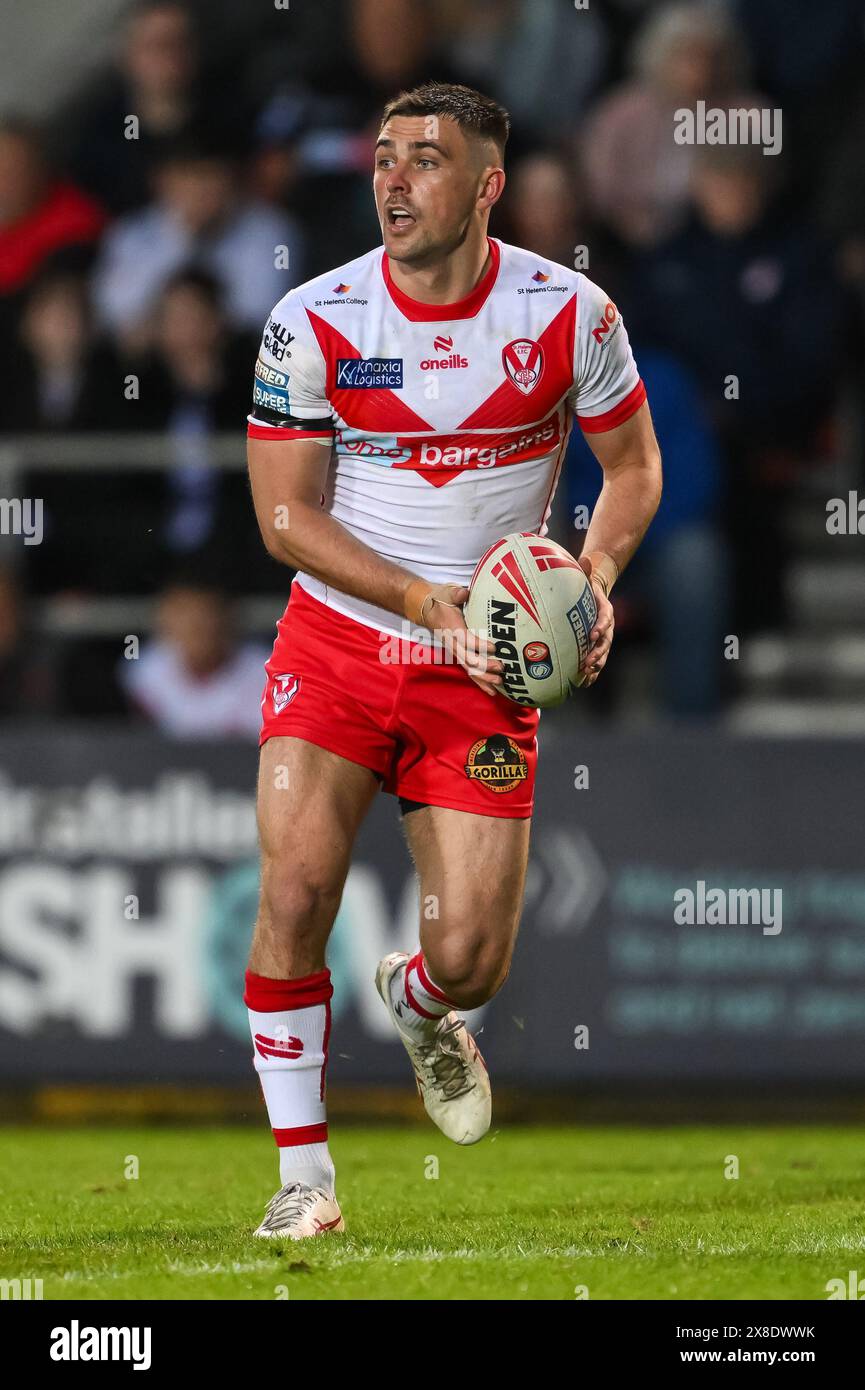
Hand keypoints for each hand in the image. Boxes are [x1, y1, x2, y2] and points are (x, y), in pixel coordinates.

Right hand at [409, 582, 503, 697]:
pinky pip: (469, 672)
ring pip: (469, 670)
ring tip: (499, 683)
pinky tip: (492, 691)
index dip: (479, 645)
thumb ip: (456, 593)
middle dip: (485, 666)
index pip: (466, 640)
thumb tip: (464, 593)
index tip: (494, 647)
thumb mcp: (447, 592)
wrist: (427, 609)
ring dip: (484, 678)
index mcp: (452, 629)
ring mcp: (455, 651)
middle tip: (502, 668)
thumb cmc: (441, 600)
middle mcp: (453, 644)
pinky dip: (480, 682)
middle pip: (468, 660)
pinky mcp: (459, 656)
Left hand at [577, 556, 613, 686]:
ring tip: (586, 676)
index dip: (600, 627)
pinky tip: (582, 683)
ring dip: (595, 666)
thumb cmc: (587, 583)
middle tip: (587, 664)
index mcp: (604, 608)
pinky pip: (595, 659)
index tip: (593, 635)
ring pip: (602, 654)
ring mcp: (602, 636)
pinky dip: (591, 671)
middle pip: (605, 642)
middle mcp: (606, 625)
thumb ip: (586, 569)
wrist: (596, 590)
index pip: (605, 618)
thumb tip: (586, 559)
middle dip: (597, 654)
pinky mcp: (596, 644)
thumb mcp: (587, 574)